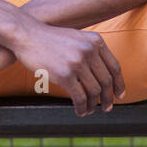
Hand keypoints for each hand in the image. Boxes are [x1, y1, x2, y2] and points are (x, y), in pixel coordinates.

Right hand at [10, 19, 125, 116]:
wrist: (26, 35)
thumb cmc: (49, 39)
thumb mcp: (76, 38)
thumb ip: (91, 51)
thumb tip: (104, 74)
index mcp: (95, 41)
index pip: (114, 67)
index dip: (119, 84)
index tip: (120, 95)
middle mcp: (89, 50)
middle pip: (106, 81)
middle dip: (108, 97)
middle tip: (107, 107)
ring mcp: (77, 62)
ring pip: (94, 91)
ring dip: (93, 105)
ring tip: (89, 110)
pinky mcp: (64, 74)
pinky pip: (79, 97)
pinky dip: (82, 107)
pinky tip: (80, 111)